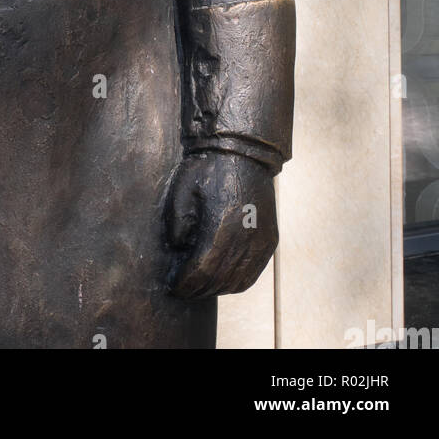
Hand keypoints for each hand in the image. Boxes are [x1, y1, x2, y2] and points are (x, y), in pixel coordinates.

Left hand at [164, 151, 277, 298]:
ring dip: (216, 289)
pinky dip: (236, 283)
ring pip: (237, 282)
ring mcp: (260, 242)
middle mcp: (244, 239)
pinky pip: (253, 274)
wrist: (243, 153)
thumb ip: (177, 224)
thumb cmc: (208, 168)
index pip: (201, 271)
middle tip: (182, 289)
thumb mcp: (183, 190)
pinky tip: (222, 281)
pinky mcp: (269, 241)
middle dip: (197, 289)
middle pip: (218, 280)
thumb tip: (179, 250)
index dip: (185, 284)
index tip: (172, 286)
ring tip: (199, 286)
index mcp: (221, 227)